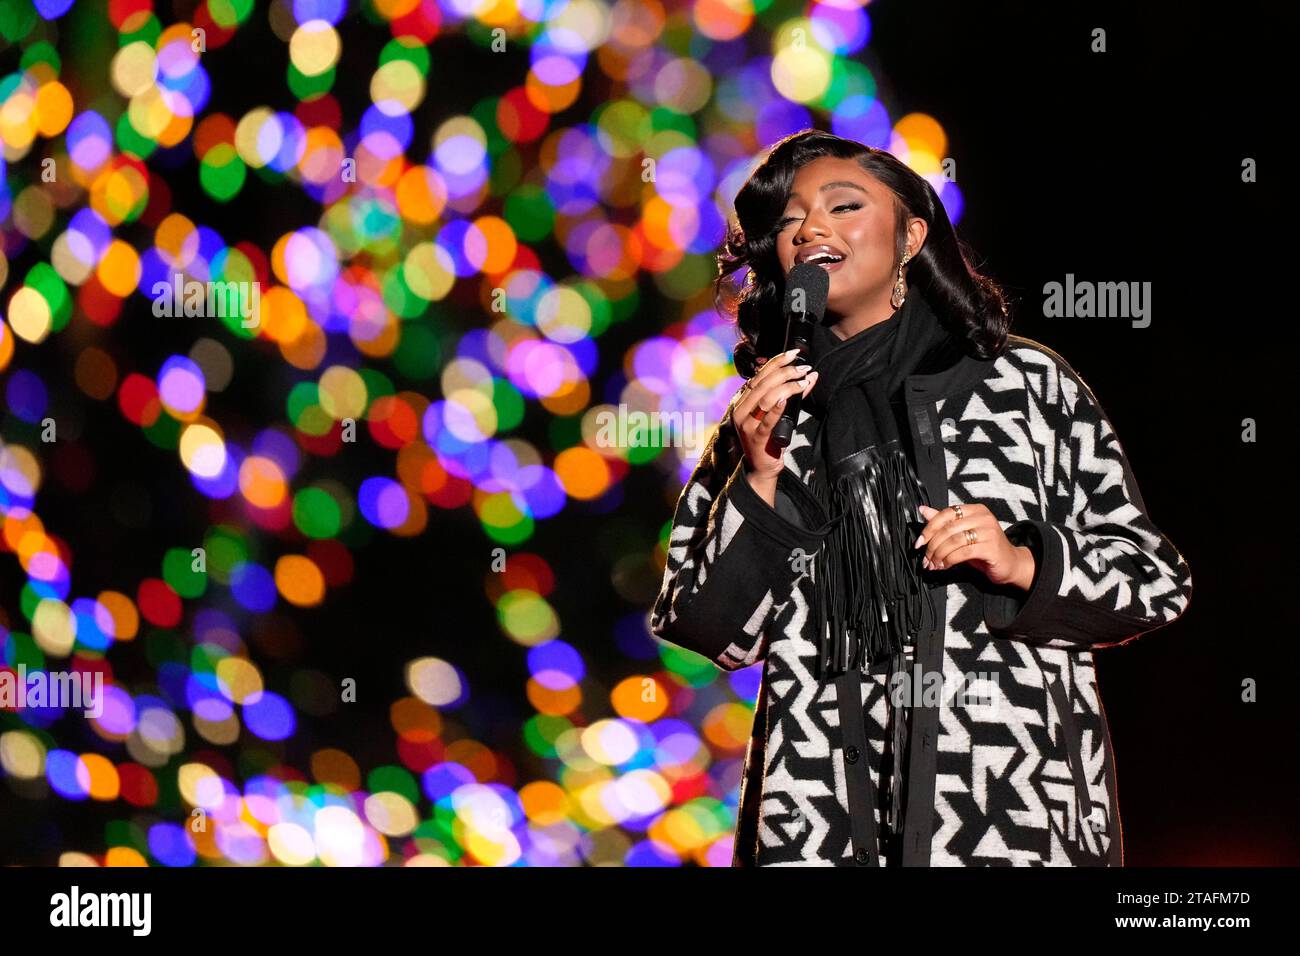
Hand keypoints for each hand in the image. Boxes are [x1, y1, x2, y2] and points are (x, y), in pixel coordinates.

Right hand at [732, 348, 818, 482]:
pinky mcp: (757, 439)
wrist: (762, 468)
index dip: (776, 362)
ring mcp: (747, 425)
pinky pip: (767, 421)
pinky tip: (786, 398)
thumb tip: (810, 376)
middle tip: (803, 368)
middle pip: (762, 384)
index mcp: (743, 402)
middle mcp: (741, 411)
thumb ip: (790, 395)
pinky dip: (776, 408)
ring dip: (787, 386)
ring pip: (765, 398)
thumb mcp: (778, 414)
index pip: (759, 376)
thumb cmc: (770, 439)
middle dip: (785, 372)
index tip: (793, 353)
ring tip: (803, 380)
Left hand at [914, 503, 1034, 590]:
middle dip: (932, 545)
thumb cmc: (984, 548)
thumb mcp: (962, 533)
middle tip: (925, 558)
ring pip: (954, 541)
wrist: (1009, 564)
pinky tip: (944, 566)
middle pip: (948, 528)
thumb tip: (922, 509)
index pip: (946, 514)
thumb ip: (943, 522)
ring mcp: (989, 532)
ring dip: (939, 554)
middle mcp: (983, 517)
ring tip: (933, 564)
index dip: (929, 528)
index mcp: (975, 510)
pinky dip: (949, 560)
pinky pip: (963, 553)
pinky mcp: (991, 548)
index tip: (919, 543)